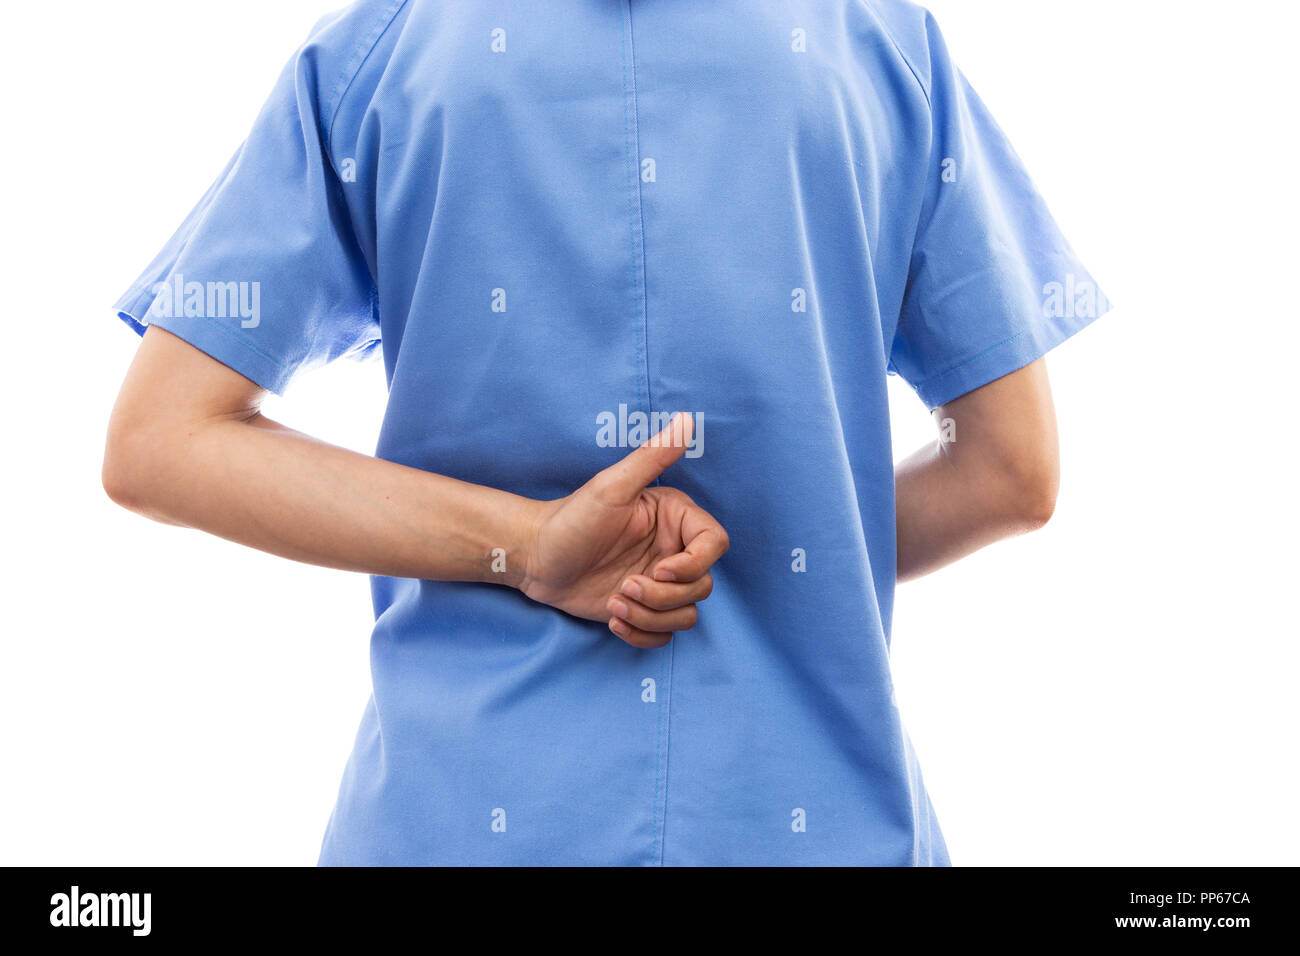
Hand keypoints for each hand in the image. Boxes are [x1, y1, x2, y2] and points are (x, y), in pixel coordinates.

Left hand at [519, 413, 728, 647]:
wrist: (535, 557)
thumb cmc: (570, 517)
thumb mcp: (611, 487)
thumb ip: (652, 456)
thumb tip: (686, 420)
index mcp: (675, 520)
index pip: (715, 545)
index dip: (694, 564)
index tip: (659, 570)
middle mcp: (673, 551)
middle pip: (702, 586)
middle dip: (663, 597)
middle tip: (624, 587)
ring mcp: (659, 584)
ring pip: (687, 614)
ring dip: (651, 617)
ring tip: (615, 603)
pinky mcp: (643, 610)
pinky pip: (666, 635)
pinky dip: (643, 635)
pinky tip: (614, 619)